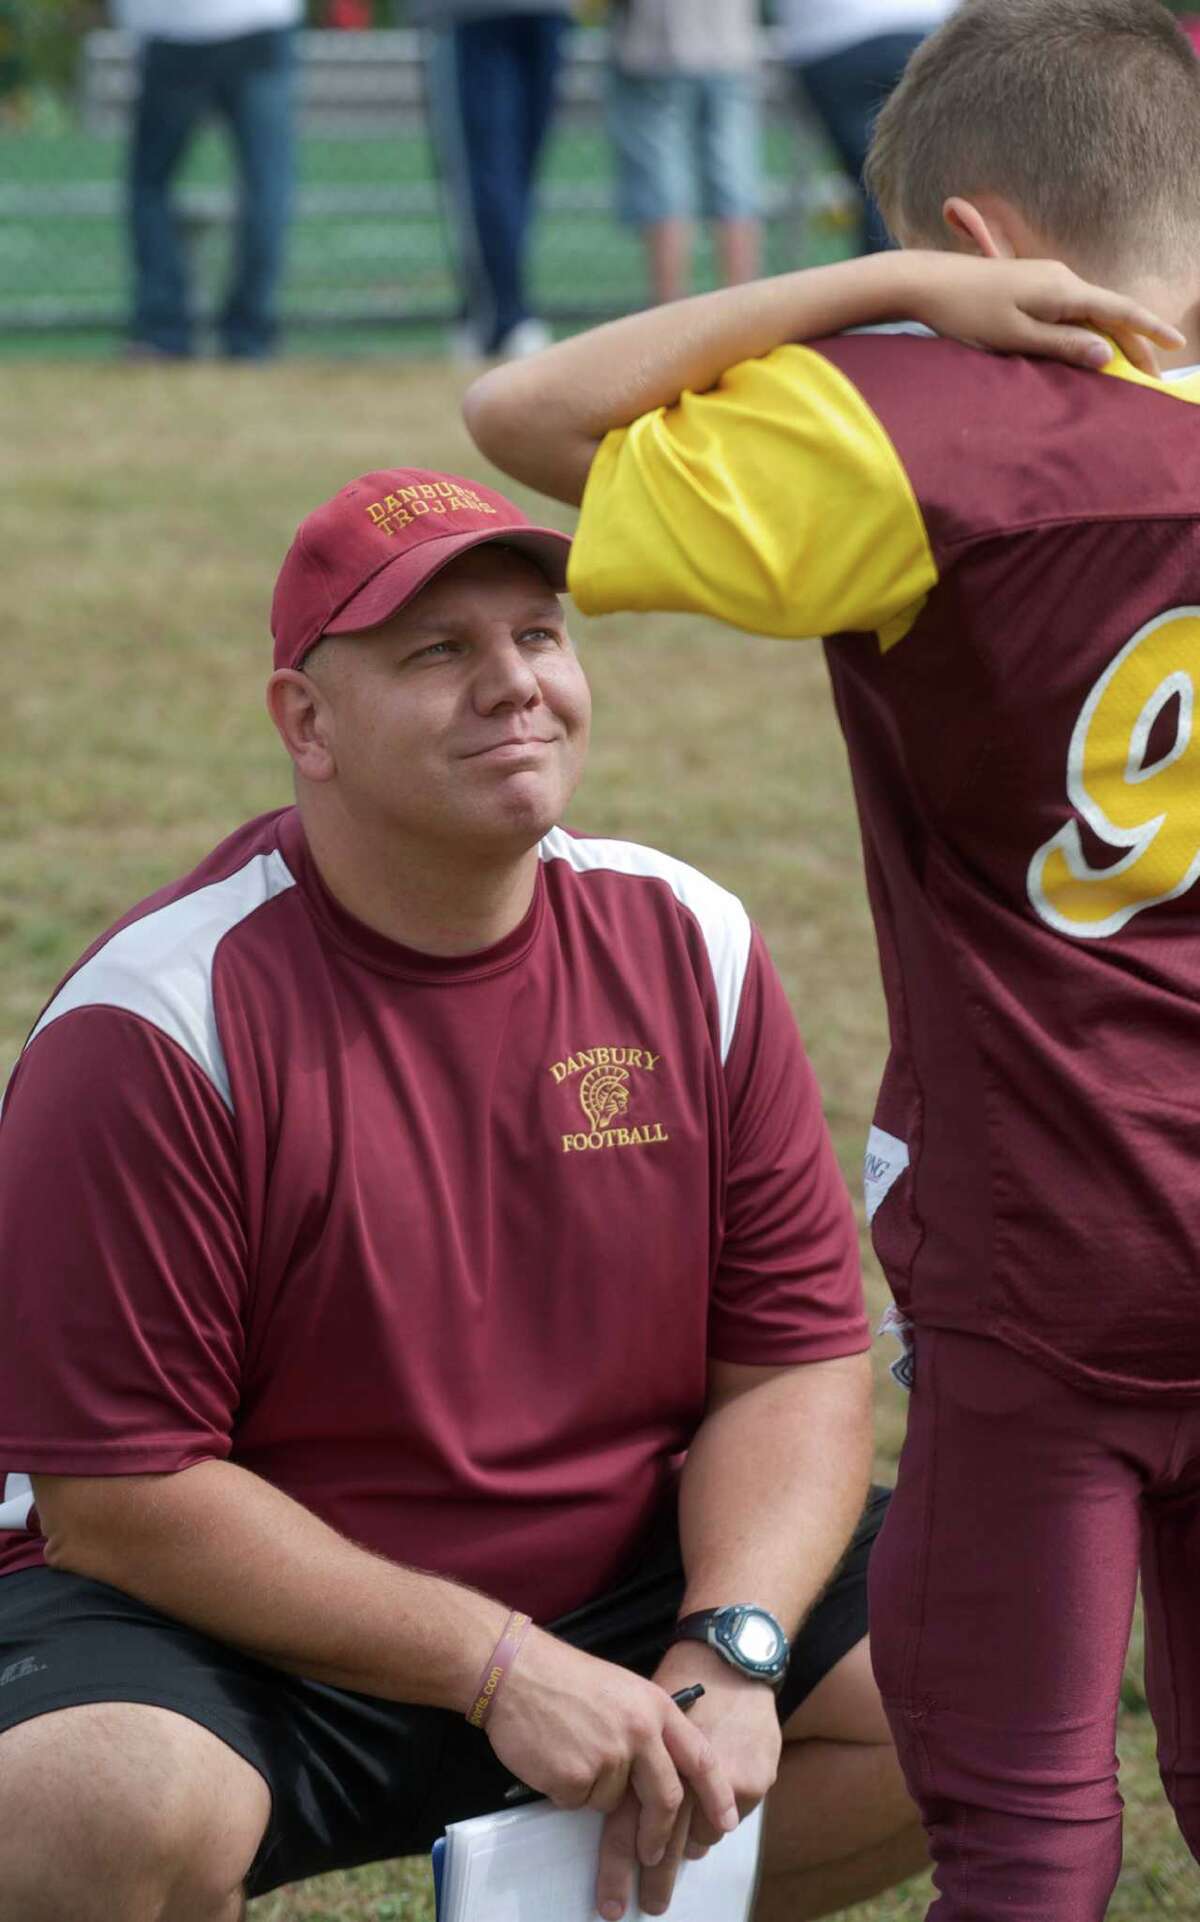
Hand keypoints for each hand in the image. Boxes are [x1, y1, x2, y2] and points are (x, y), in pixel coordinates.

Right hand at [485, 1628, 738, 1909]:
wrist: (515, 1669)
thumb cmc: (564, 1680)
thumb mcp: (622, 1691)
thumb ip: (647, 1728)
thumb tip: (662, 1774)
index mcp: (655, 1707)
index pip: (701, 1758)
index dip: (716, 1794)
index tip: (726, 1824)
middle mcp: (640, 1731)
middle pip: (665, 1798)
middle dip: (659, 1837)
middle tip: (652, 1858)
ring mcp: (610, 1755)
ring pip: (613, 1802)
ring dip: (593, 1791)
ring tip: (569, 1749)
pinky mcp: (577, 1777)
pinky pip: (578, 1803)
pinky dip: (566, 1790)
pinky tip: (552, 1756)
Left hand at [595, 1643, 781, 1918]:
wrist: (728, 1657)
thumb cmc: (679, 1681)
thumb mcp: (639, 1707)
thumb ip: (622, 1754)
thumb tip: (595, 1792)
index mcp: (648, 1747)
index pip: (628, 1814)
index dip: (618, 1859)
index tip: (610, 1896)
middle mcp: (685, 1766)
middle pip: (663, 1838)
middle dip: (650, 1879)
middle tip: (635, 1908)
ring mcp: (722, 1776)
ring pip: (695, 1837)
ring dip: (677, 1857)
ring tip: (658, 1888)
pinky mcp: (751, 1780)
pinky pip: (723, 1822)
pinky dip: (707, 1830)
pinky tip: (698, 1839)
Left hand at [900, 250, 1185, 374]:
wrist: (928, 282)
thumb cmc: (968, 313)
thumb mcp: (1017, 337)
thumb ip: (1063, 345)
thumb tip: (1107, 355)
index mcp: (1063, 290)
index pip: (1120, 310)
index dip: (1150, 330)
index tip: (1176, 344)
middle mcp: (1062, 278)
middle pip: (1110, 312)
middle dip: (1135, 343)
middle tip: (1151, 377)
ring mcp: (1047, 280)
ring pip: (1092, 312)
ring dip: (1112, 339)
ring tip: (1127, 368)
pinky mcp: (1032, 285)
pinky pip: (1073, 310)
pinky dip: (1089, 330)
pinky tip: (1091, 348)